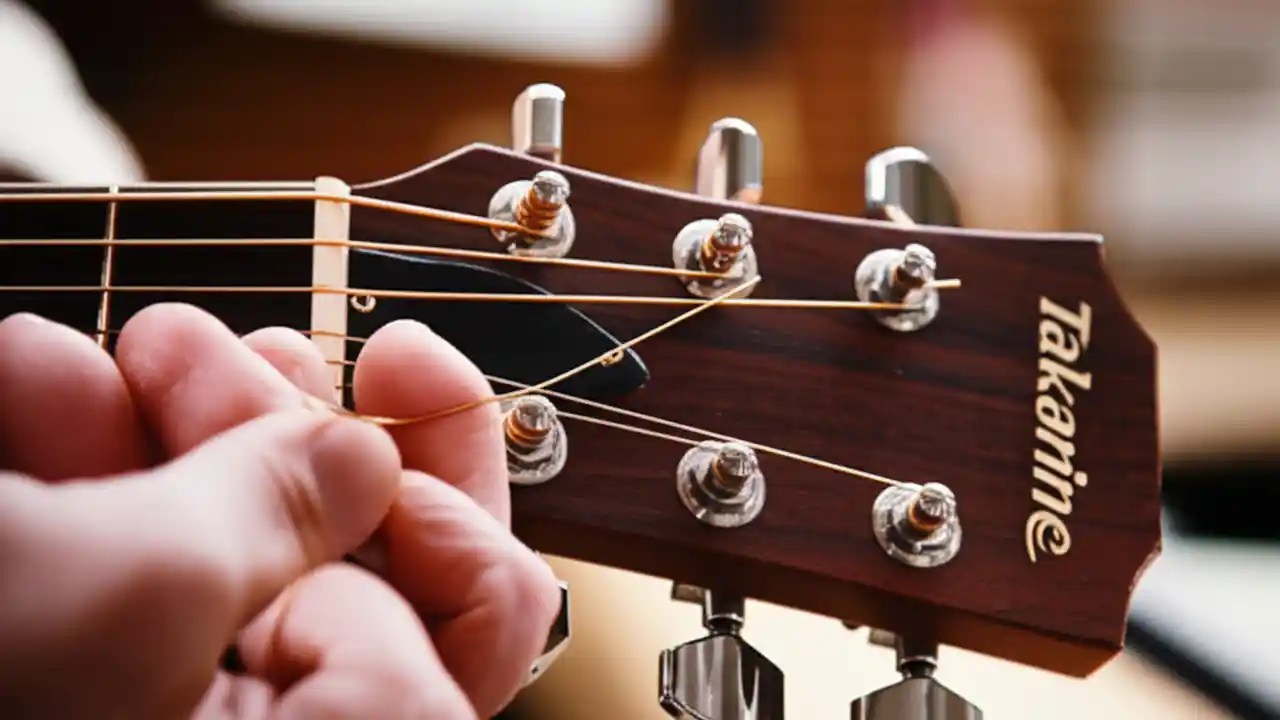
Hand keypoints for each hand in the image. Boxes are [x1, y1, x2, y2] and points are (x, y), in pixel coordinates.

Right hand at [0, 305, 558, 718]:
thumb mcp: (142, 590)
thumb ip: (279, 520)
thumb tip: (367, 462)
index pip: (465, 643)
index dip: (448, 514)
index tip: (387, 413)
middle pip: (353, 579)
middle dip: (305, 432)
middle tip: (261, 350)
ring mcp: (172, 703)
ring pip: (231, 551)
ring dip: (184, 423)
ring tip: (144, 343)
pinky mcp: (86, 662)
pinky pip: (131, 560)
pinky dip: (93, 462)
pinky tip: (49, 378)